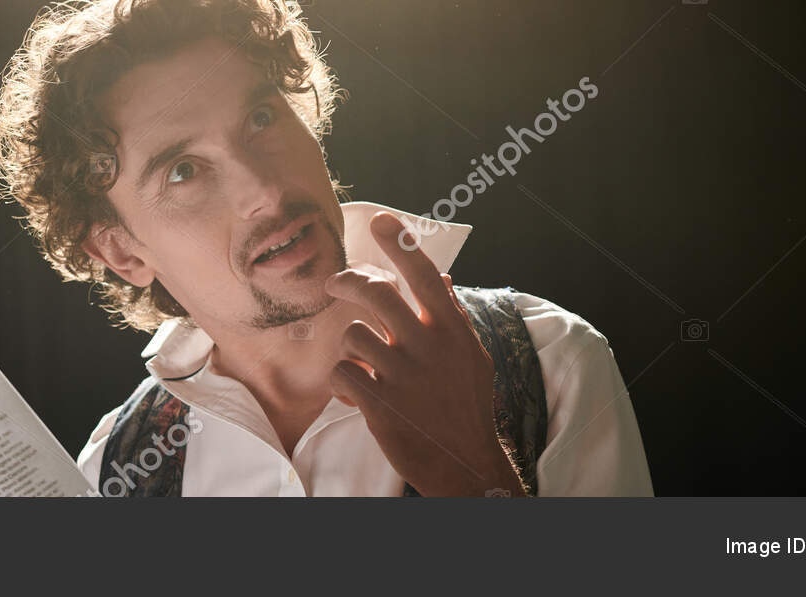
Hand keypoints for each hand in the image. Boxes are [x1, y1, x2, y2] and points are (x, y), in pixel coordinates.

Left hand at [324, 212, 524, 496]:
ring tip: (361, 366)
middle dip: (347, 282)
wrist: (464, 462)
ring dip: (349, 348)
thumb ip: (453, 318)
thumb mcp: (471, 358)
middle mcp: (428, 344)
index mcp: (451, 329)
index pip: (423, 273)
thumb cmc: (466, 407)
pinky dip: (342, 382)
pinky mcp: (380, 401)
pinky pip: (341, 372)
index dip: (400, 242)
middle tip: (334, 284)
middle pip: (375, 292)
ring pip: (352, 333)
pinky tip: (355, 394)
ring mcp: (403, 372)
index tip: (380, 220)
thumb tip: (444, 279)